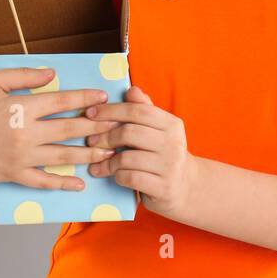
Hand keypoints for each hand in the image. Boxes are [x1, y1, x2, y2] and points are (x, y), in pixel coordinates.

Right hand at [0, 68, 116, 192]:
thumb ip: (22, 75)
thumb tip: (51, 73)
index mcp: (20, 107)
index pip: (61, 101)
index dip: (85, 99)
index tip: (103, 97)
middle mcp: (25, 133)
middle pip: (69, 129)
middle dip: (96, 127)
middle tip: (117, 125)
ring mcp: (21, 156)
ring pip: (62, 156)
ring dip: (88, 154)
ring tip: (109, 152)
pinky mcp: (14, 175)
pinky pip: (43, 181)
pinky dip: (62, 184)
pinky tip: (79, 183)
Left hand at [84, 86, 198, 218]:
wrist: (186, 187)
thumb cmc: (164, 155)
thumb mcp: (160, 131)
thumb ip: (145, 110)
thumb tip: (131, 90)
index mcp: (172, 124)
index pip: (138, 111)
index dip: (111, 110)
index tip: (90, 113)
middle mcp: (173, 143)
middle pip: (130, 132)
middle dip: (105, 137)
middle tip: (91, 141)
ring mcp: (170, 166)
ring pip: (127, 158)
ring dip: (108, 161)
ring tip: (98, 163)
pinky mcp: (163, 187)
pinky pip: (130, 178)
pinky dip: (117, 176)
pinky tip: (113, 175)